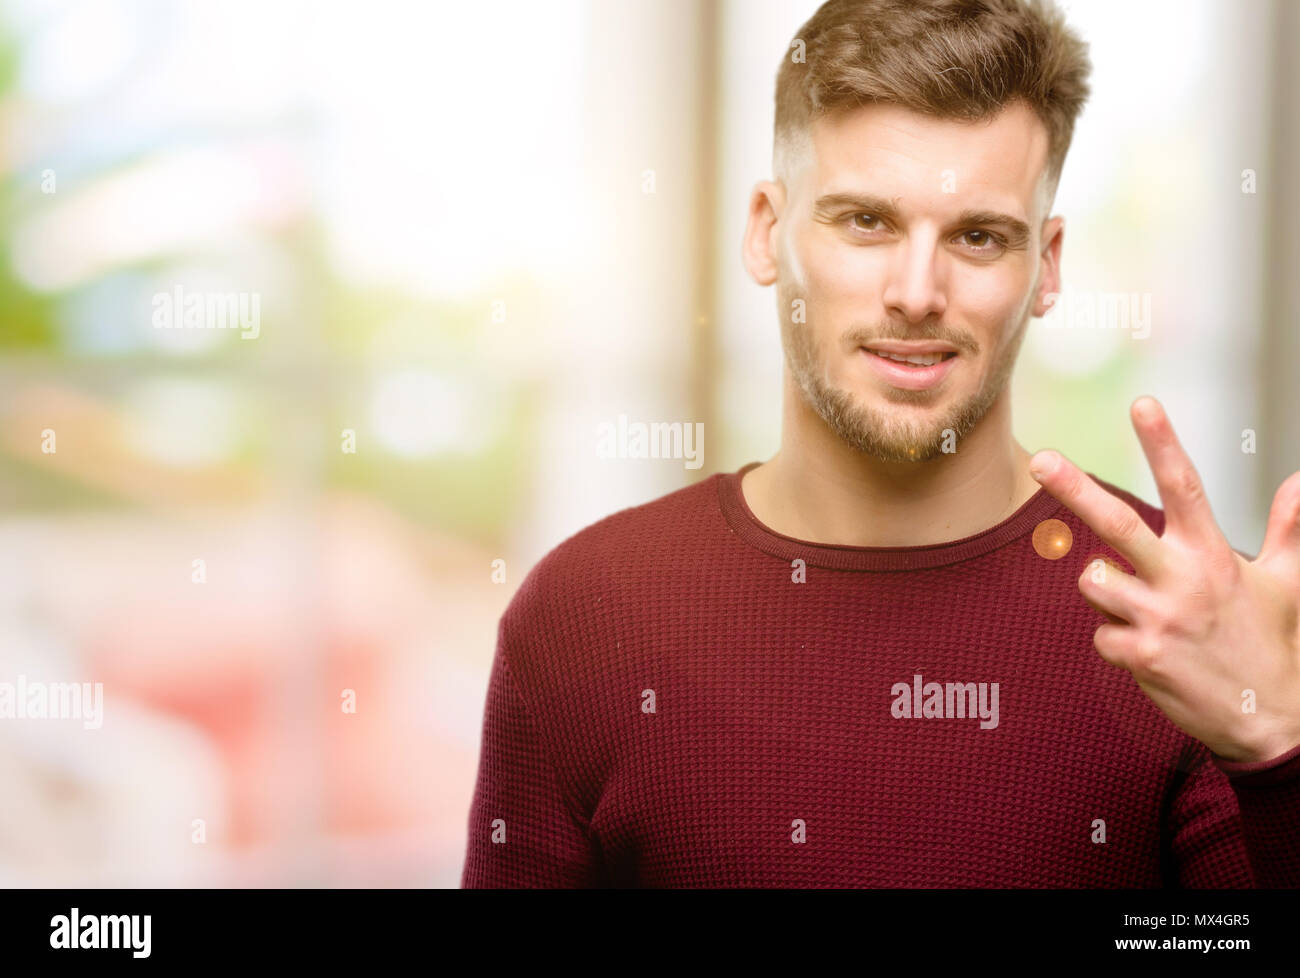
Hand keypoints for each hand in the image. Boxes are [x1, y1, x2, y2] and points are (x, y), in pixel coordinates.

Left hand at [1028, 396, 1299, 763]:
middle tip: (1042, 459)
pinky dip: (1117, 640)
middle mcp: (1183, 580)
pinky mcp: (1140, 654)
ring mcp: (1158, 617)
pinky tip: (1152, 653)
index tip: (1142, 404)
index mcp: (1215, 555)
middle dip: (1075, 488)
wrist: (1271, 720)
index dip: (1163, 443)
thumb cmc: (1273, 644)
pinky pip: (1099, 633)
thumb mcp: (1289, 581)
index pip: (1186, 487)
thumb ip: (1290, 528)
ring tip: (1148, 611)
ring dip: (1108, 591)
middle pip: (1117, 523)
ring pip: (1094, 581)